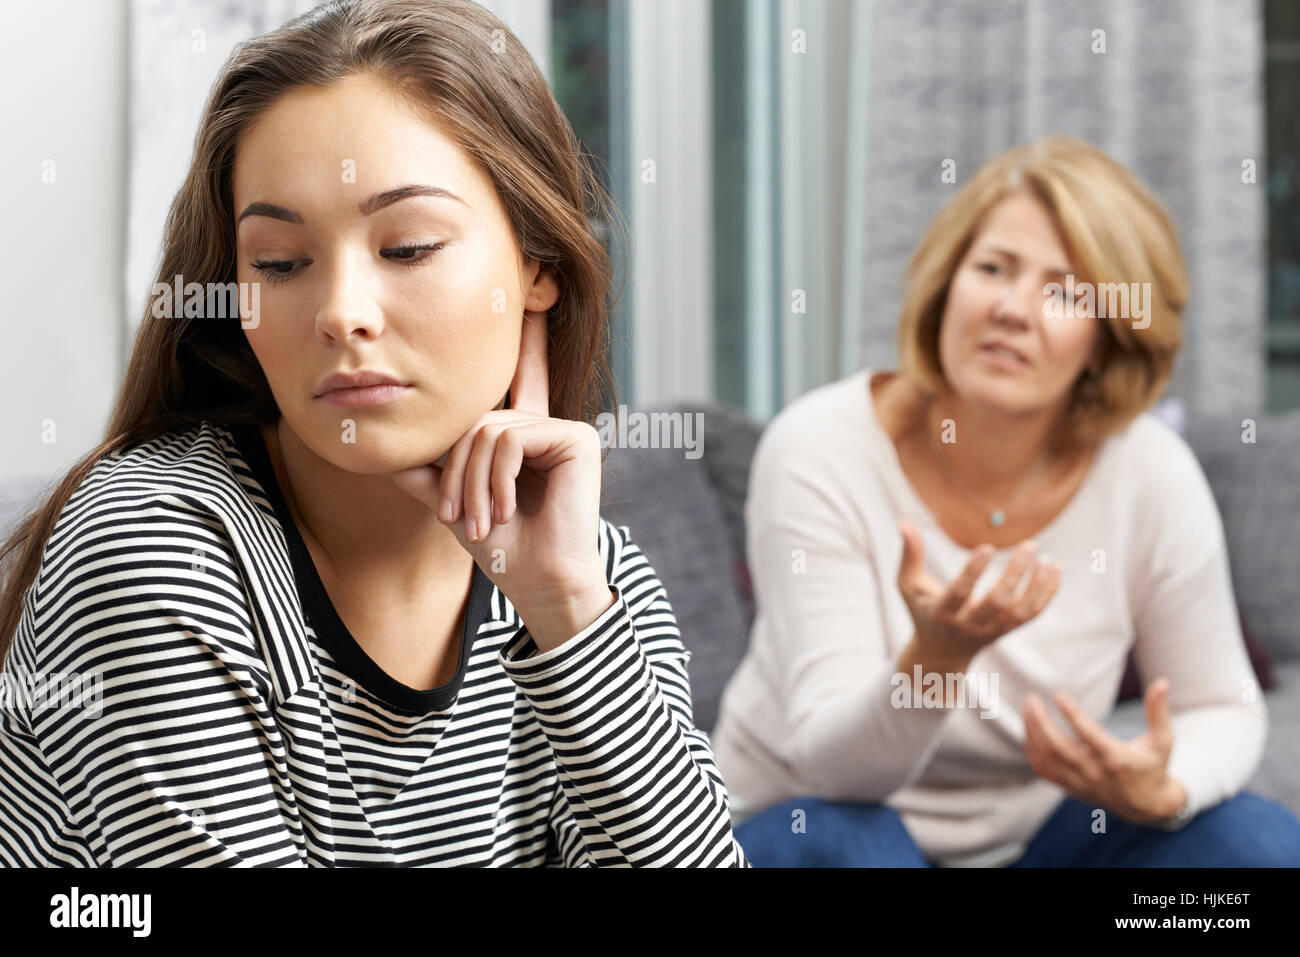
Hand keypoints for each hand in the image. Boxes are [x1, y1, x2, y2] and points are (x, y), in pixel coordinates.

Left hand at [387, 308, 613, 652]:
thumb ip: (425, 471)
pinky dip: (496, 477)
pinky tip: (504, 508)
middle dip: (457, 471)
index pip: (521, 374)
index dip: (529, 334)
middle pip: (475, 418)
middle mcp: (545, 423)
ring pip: (488, 430)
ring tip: (479, 521)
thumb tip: (384, 447)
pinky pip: (511, 438)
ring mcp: (564, 427)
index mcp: (523, 433)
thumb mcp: (452, 502)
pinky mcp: (578, 437)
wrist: (538, 582)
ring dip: (471, 482)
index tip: (538, 288)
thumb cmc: (502, 549)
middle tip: (458, 518)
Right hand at [896, 519, 1060, 667]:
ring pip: (1020, 612)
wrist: (940, 653)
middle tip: (1029, 545)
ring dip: (1037, 587)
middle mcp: (969, 625)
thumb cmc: (922, 610)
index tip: (987, 547)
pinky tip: (1055, 569)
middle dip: (1015, 575)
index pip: (960, 593)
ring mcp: (991, 631)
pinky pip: (1032, 615)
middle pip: (997, 604)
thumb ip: (908, 555)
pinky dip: (1046, 594)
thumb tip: (904, 522)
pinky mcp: (1007, 632)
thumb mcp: (908, 586)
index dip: (973, 572)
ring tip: (1048, 559)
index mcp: (942, 613)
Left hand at [1022, 678, 1188, 825]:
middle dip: (1041, 721)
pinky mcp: (1070, 788)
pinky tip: (1029, 730)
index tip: (1058, 694)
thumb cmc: (1154, 766)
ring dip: (1032, 732)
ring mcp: (1080, 782)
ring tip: (1028, 708)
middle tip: (1031, 698)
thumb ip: (1159, 712)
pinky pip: (1043, 770)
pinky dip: (1032, 750)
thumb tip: (1163, 682)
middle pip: (1059, 748)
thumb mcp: (1163, 741)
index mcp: (1117, 760)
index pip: (1089, 735)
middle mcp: (1095, 773)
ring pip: (1047, 759)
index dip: (1072, 714)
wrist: (1147, 806)